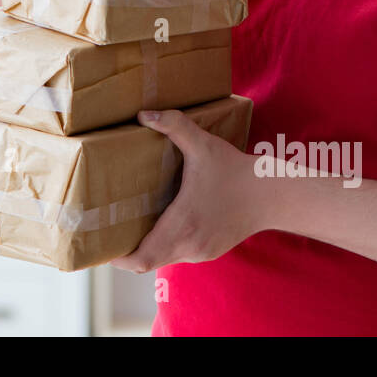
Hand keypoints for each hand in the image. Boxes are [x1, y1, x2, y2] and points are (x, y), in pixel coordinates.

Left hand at [110, 108, 264, 273]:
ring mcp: (201, 252)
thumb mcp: (203, 145)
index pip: (142, 259)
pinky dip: (164, 245)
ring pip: (163, 259)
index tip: (103, 245)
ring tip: (129, 226)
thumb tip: (143, 114)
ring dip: (147, 247)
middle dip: (127, 252)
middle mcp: (190, 246)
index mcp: (183, 225)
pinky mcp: (210, 251)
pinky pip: (179, 254)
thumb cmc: (236, 170)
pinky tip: (159, 224)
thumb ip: (174, 126)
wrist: (273, 195)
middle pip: (147, 262)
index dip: (119, 257)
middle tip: (110, 232)